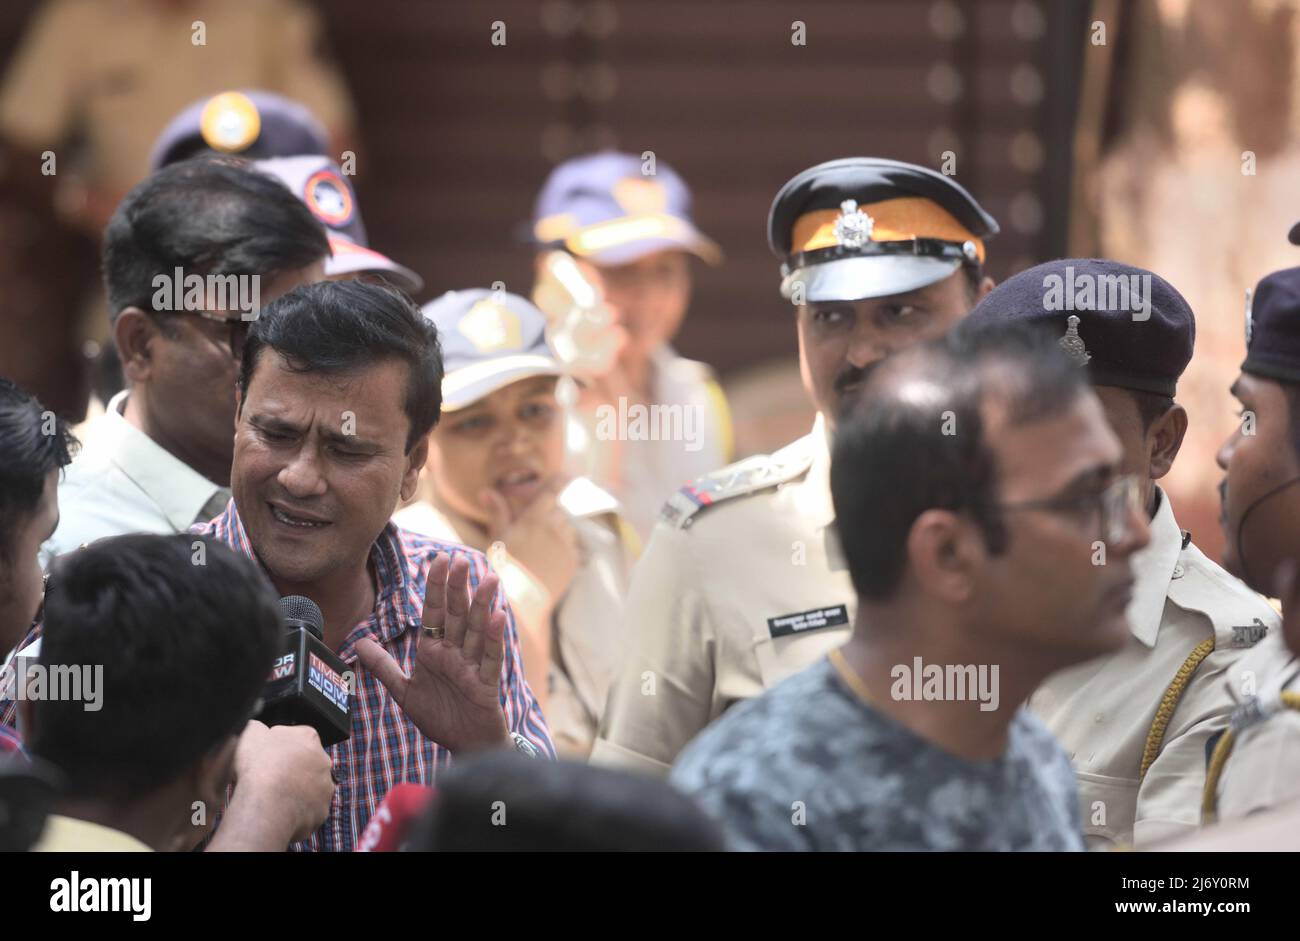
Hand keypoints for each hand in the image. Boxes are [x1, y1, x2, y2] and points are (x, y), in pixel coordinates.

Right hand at [208, 720, 333, 850]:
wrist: (267, 804)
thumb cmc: (259, 766)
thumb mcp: (250, 732)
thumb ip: (258, 727)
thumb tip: (257, 729)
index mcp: (308, 737)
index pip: (298, 736)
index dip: (281, 745)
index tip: (269, 755)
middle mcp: (323, 760)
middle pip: (307, 761)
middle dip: (292, 768)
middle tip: (271, 777)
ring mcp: (325, 786)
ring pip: (311, 786)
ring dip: (297, 790)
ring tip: (274, 797)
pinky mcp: (322, 810)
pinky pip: (310, 809)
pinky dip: (298, 811)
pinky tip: (281, 812)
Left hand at [356, 554, 510, 755]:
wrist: (465, 748)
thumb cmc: (441, 718)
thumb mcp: (405, 692)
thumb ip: (384, 667)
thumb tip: (361, 643)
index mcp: (435, 651)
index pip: (435, 613)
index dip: (437, 587)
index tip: (440, 559)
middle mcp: (455, 653)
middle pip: (457, 615)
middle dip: (458, 588)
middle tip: (460, 560)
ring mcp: (472, 667)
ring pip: (476, 630)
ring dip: (482, 605)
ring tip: (488, 579)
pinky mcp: (485, 684)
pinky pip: (490, 658)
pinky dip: (493, 638)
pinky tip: (497, 616)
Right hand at [480, 475, 578, 602]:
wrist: (519, 601)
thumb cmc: (502, 567)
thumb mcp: (497, 537)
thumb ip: (498, 512)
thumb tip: (487, 491)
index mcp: (535, 517)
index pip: (553, 490)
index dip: (559, 481)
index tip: (565, 476)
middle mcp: (555, 527)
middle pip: (559, 509)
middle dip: (550, 512)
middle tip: (535, 523)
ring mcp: (567, 545)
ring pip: (567, 527)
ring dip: (557, 529)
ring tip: (539, 544)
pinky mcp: (573, 561)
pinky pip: (572, 546)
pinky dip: (562, 547)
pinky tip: (546, 558)